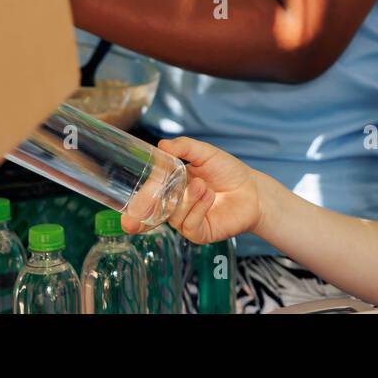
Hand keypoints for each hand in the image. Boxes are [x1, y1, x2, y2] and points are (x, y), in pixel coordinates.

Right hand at [121, 136, 262, 243]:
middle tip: (135, 214)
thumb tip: (161, 145)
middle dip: (142, 213)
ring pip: (173, 215)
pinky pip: (189, 225)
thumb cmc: (228, 171)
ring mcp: (187, 221)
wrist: (252, 189)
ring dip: (187, 198)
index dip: (135, 204)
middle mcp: (175, 207)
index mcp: (171, 189)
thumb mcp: (204, 154)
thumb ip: (184, 147)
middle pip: (152, 212)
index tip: (125, 207)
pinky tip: (208, 196)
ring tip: (203, 185)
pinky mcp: (200, 233)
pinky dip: (197, 208)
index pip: (148, 197)